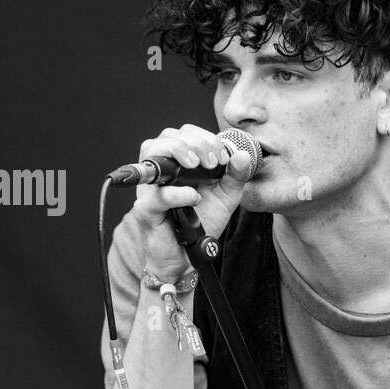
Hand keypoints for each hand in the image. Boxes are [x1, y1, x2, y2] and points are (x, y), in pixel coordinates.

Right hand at [130, 124, 253, 277]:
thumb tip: (243, 155)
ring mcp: (150, 188)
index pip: (185, 133)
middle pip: (168, 136)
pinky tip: (194, 197)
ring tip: (199, 166)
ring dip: (178, 151)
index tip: (222, 157)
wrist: (189, 255)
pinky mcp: (146, 209)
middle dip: (195, 142)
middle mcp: (162, 170)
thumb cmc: (202, 221)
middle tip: (213, 162)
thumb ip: (235, 176)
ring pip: (151, 151)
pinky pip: (156, 195)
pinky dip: (177, 193)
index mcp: (179, 162)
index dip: (204, 138)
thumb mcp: (226, 196)